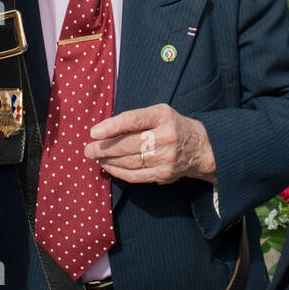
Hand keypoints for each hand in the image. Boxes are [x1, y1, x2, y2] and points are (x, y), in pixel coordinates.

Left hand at [85, 103, 216, 185]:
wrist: (201, 147)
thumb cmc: (172, 126)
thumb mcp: (159, 113)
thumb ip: (135, 119)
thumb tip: (102, 130)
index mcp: (163, 116)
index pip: (134, 120)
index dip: (112, 126)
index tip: (94, 132)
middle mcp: (166, 136)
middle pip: (129, 144)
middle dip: (104, 148)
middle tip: (87, 149)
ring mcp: (166, 158)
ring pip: (129, 161)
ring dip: (108, 161)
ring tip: (96, 157)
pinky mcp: (164, 174)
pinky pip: (135, 176)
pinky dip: (118, 172)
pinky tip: (108, 167)